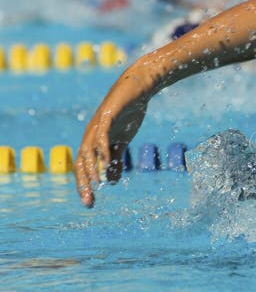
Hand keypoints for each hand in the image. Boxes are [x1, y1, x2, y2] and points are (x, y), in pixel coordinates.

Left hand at [75, 85, 148, 206]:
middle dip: (84, 183)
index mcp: (93, 142)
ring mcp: (98, 125)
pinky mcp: (108, 116)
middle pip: (81, 162)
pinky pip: (102, 134)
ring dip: (90, 169)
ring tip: (96, 184)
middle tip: (89, 201)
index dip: (84, 185)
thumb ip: (115, 161)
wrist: (136, 89)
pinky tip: (106, 160)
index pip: (83, 167)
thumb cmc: (128, 114)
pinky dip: (102, 148)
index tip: (89, 202)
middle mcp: (91, 135)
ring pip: (88, 150)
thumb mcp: (122, 142)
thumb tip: (110, 181)